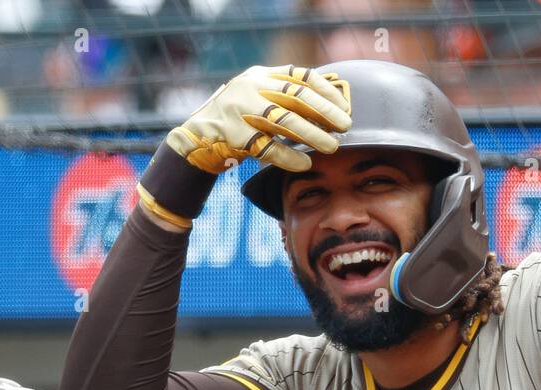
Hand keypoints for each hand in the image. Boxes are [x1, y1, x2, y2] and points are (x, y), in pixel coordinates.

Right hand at [168, 64, 350, 173]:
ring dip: (312, 135)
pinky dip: (288, 157)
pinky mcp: (233, 135)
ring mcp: (240, 110)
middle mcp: (250, 87)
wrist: (195, 138)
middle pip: (296, 97)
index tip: (345, 106)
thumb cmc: (234, 120)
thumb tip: (328, 105)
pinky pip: (267, 148)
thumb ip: (283, 96)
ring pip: (284, 121)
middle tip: (345, 126)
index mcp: (260, 75)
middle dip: (325, 112)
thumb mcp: (256, 97)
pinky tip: (304, 163)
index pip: (301, 76)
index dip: (326, 91)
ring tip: (331, 146)